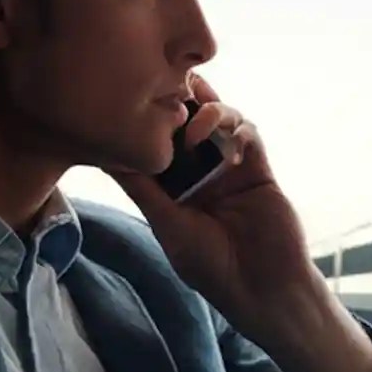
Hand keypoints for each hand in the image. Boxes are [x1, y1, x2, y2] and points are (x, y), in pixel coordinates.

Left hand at [105, 74, 371, 371]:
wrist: (265, 288)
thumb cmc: (213, 267)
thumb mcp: (169, 226)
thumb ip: (143, 189)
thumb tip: (105, 157)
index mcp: (173, 190)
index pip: (157, 145)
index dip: (147, 122)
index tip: (132, 102)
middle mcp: (201, 175)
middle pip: (189, 124)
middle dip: (181, 101)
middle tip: (169, 83)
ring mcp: (231, 170)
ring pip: (220, 122)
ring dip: (209, 112)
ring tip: (196, 122)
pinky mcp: (259, 170)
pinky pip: (250, 136)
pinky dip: (239, 130)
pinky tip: (228, 143)